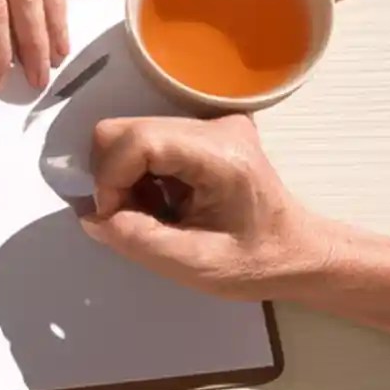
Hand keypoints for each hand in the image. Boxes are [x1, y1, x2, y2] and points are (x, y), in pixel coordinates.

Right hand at [78, 115, 324, 300]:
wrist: (299, 253)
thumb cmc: (257, 264)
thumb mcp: (195, 266)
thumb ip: (139, 240)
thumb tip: (91, 217)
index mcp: (221, 154)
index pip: (139, 140)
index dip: (109, 178)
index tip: (113, 218)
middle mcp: (214, 124)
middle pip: (126, 131)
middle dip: (112, 178)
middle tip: (130, 219)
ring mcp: (207, 123)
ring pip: (129, 135)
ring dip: (124, 179)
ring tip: (152, 215)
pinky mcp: (201, 130)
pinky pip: (145, 142)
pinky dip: (138, 176)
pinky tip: (162, 203)